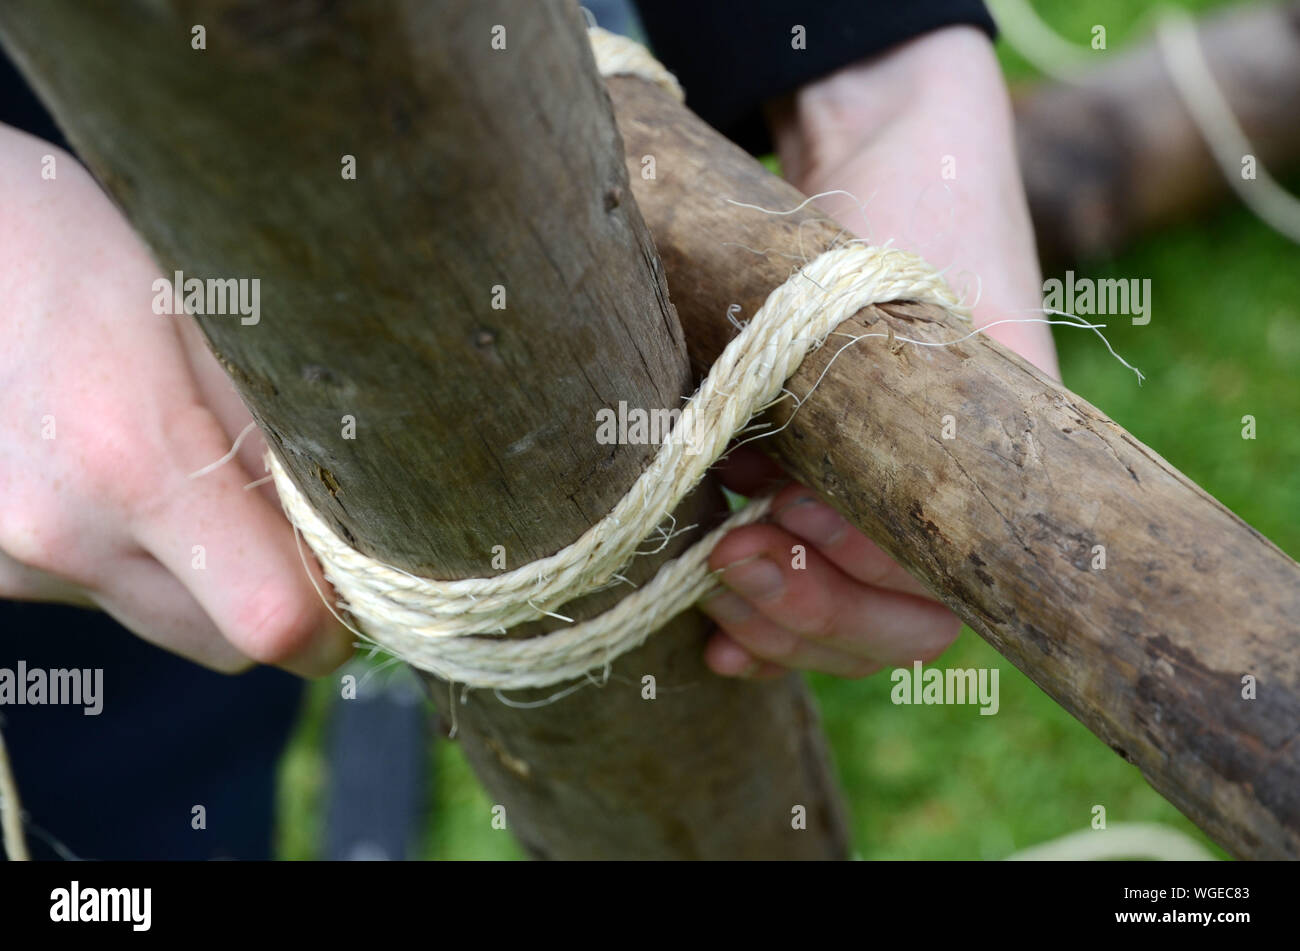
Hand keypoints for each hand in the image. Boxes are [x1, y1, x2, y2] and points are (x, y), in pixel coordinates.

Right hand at [0, 125, 351, 675]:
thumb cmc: (92, 256)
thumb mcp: (217, 324)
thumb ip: (282, 445)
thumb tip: (349, 542)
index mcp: (136, 467)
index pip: (269, 622)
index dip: (328, 621)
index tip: (354, 591)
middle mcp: (63, 533)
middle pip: (222, 643)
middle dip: (274, 598)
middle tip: (289, 517)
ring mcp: (12, 556)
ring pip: (165, 622)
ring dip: (205, 578)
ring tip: (190, 466)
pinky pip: (103, 593)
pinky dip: (138, 557)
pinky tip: (121, 467)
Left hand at [700, 26, 1058, 678]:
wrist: (886, 145)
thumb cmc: (922, 208)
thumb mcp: (920, 297)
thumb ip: (886, 404)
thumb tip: (794, 514)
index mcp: (991, 468)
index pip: (939, 589)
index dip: (858, 580)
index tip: (786, 516)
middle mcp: (941, 506)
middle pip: (890, 631)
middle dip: (804, 614)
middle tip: (729, 556)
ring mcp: (879, 512)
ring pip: (841, 626)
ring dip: (770, 619)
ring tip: (709, 568)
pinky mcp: (819, 502)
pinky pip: (802, 595)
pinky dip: (757, 626)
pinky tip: (713, 643)